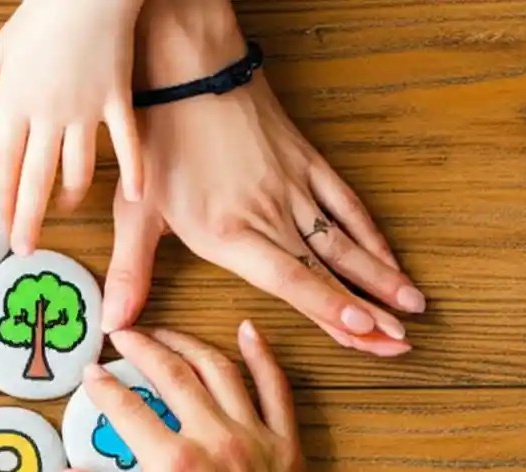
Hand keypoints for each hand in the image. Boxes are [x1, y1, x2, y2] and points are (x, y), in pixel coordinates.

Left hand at [0, 0, 144, 252]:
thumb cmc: (42, 13)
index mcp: (14, 103)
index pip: (3, 164)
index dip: (1, 200)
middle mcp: (47, 113)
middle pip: (36, 178)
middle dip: (29, 219)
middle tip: (24, 249)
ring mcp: (85, 109)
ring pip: (77, 168)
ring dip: (71, 197)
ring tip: (66, 213)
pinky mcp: (117, 99)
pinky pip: (126, 143)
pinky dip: (133, 170)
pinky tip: (136, 196)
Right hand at [61, 323, 309, 471]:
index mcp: (174, 468)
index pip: (127, 408)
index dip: (104, 386)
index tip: (91, 372)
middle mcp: (216, 443)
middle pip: (174, 374)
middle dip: (143, 347)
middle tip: (123, 335)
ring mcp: (256, 443)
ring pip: (221, 371)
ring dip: (190, 344)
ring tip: (167, 333)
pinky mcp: (287, 453)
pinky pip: (277, 391)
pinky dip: (263, 357)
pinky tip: (249, 332)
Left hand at [103, 0, 424, 355]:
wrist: (191, 71)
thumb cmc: (161, 139)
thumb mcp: (134, 211)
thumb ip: (130, 272)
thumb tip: (113, 325)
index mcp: (227, 232)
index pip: (287, 278)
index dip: (325, 307)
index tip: (363, 330)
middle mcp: (268, 214)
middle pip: (326, 270)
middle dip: (367, 312)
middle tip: (401, 345)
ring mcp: (293, 188)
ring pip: (345, 240)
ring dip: (380, 277)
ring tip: (412, 309)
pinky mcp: (306, 165)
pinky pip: (347, 204)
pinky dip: (372, 234)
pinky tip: (389, 258)